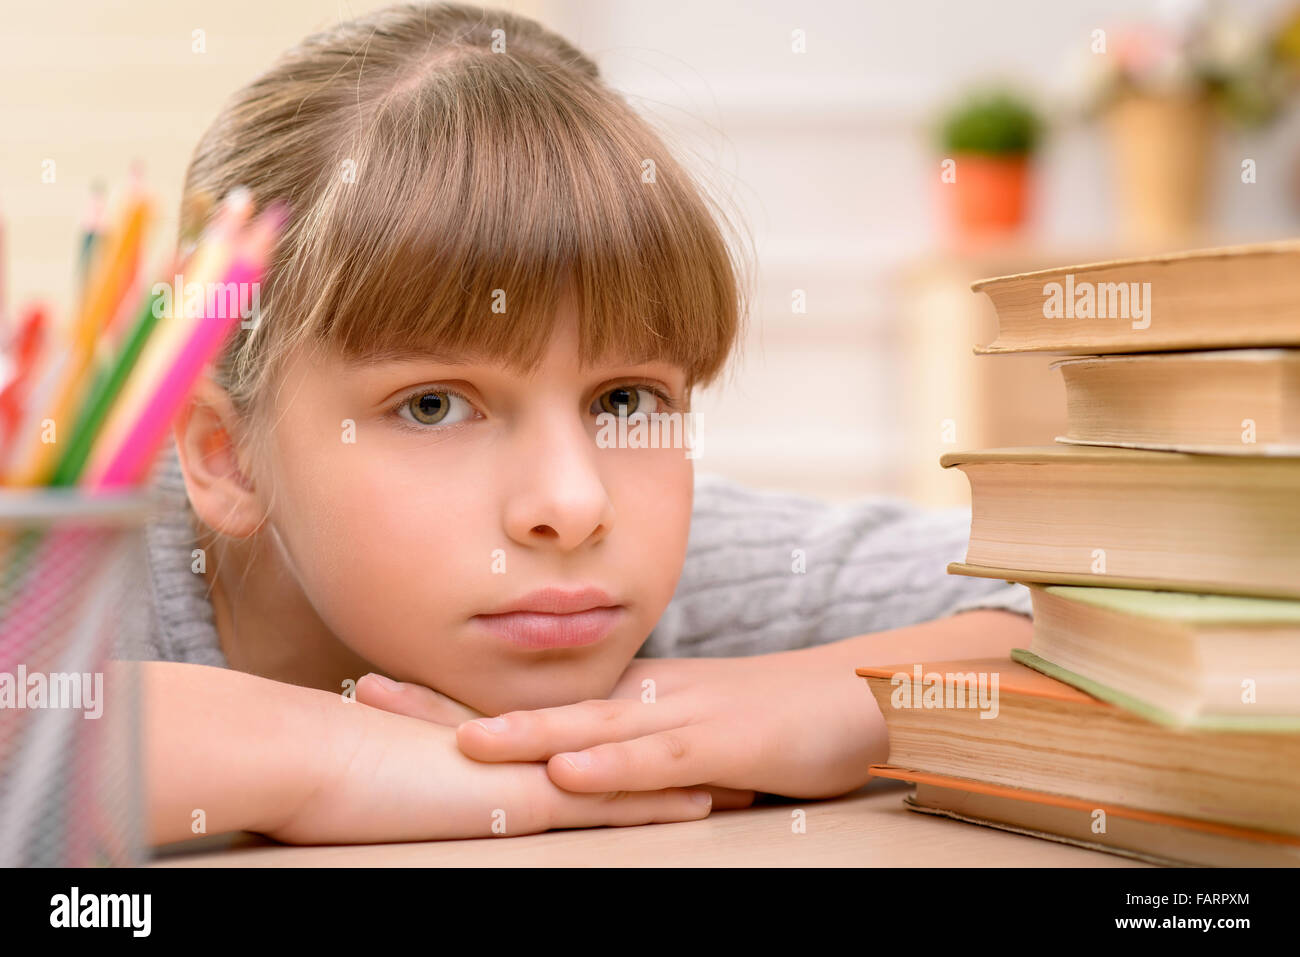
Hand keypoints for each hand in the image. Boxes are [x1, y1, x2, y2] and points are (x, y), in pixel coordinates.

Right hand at [268, 698, 716, 843]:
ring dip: (685, 773)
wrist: (296, 753)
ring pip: (624, 768)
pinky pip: (601, 801)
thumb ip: (413, 776)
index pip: (577, 738)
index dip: (629, 736)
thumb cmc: (322, 767)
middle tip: (734, 746)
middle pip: (617, 744)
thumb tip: (410, 785)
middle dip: (676, 747)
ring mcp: (523, 769)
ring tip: (744, 774)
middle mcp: (522, 751)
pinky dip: (654, 801)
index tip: (674, 735)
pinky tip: (702, 803)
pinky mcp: (516, 799)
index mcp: (498, 746)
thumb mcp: (383, 771)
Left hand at [357, 650, 879, 804]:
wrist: (853, 695)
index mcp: (625, 703)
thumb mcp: (688, 735)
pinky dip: (613, 768)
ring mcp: (679, 720)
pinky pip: (659, 759)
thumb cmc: (770, 721)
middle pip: (533, 704)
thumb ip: (631, 749)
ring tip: (459, 742)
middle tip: (371, 692)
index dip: (454, 700)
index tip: (384, 692)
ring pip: (590, 728)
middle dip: (454, 705)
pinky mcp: (724, 747)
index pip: (527, 701)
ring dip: (523, 734)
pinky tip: (570, 774)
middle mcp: (639, 703)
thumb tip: (571, 771)